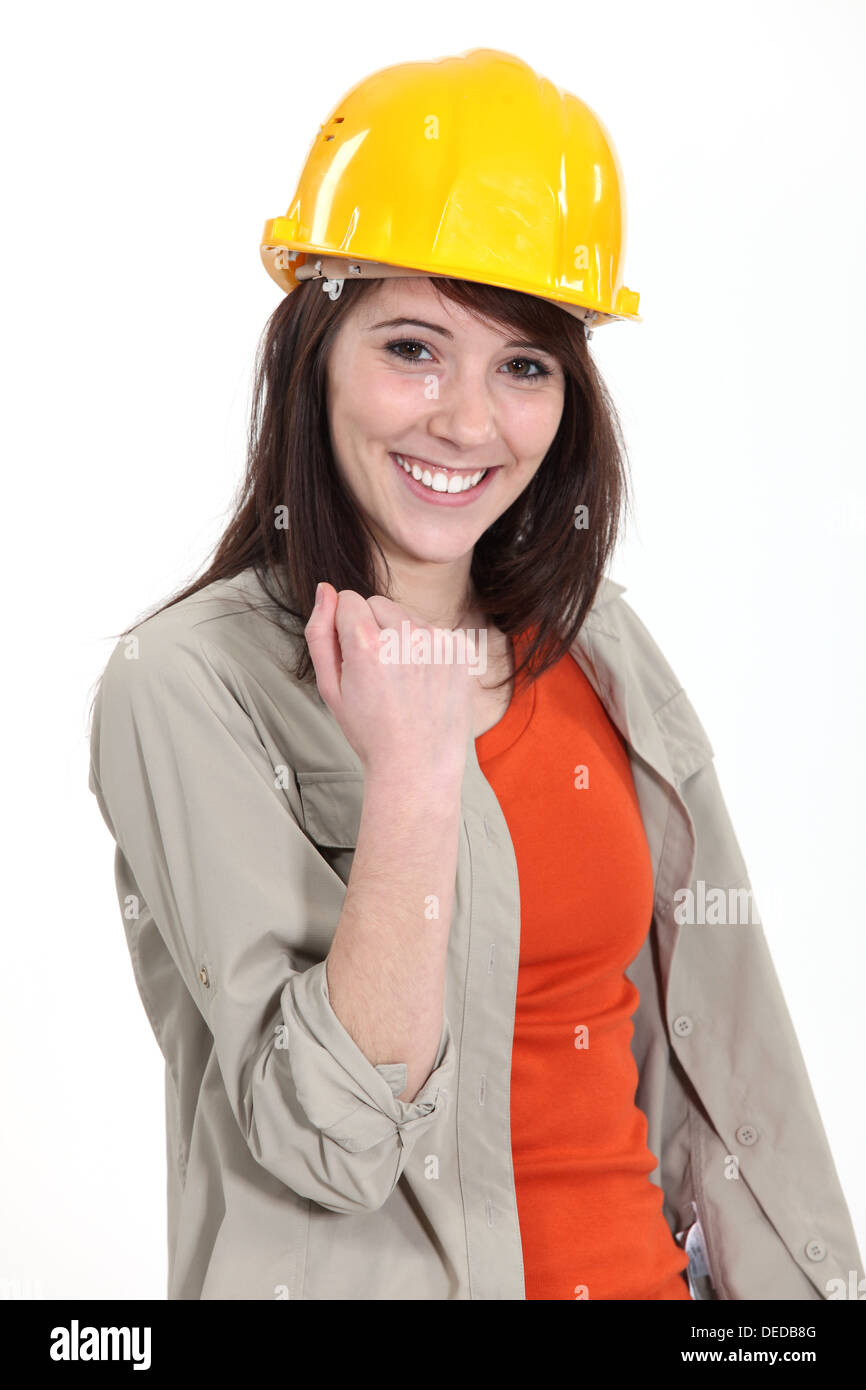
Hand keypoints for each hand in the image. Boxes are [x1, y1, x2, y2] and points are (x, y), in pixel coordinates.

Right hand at [304, 584, 474, 784]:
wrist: (418, 765)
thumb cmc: (369, 731)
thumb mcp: (330, 687)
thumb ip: (320, 633)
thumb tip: (324, 589)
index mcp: (366, 644)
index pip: (348, 599)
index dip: (344, 627)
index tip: (353, 658)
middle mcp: (405, 636)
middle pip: (378, 602)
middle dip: (372, 628)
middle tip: (377, 674)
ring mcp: (438, 641)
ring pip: (406, 616)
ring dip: (400, 637)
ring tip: (401, 681)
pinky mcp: (460, 650)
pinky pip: (433, 631)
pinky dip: (426, 649)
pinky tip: (422, 682)